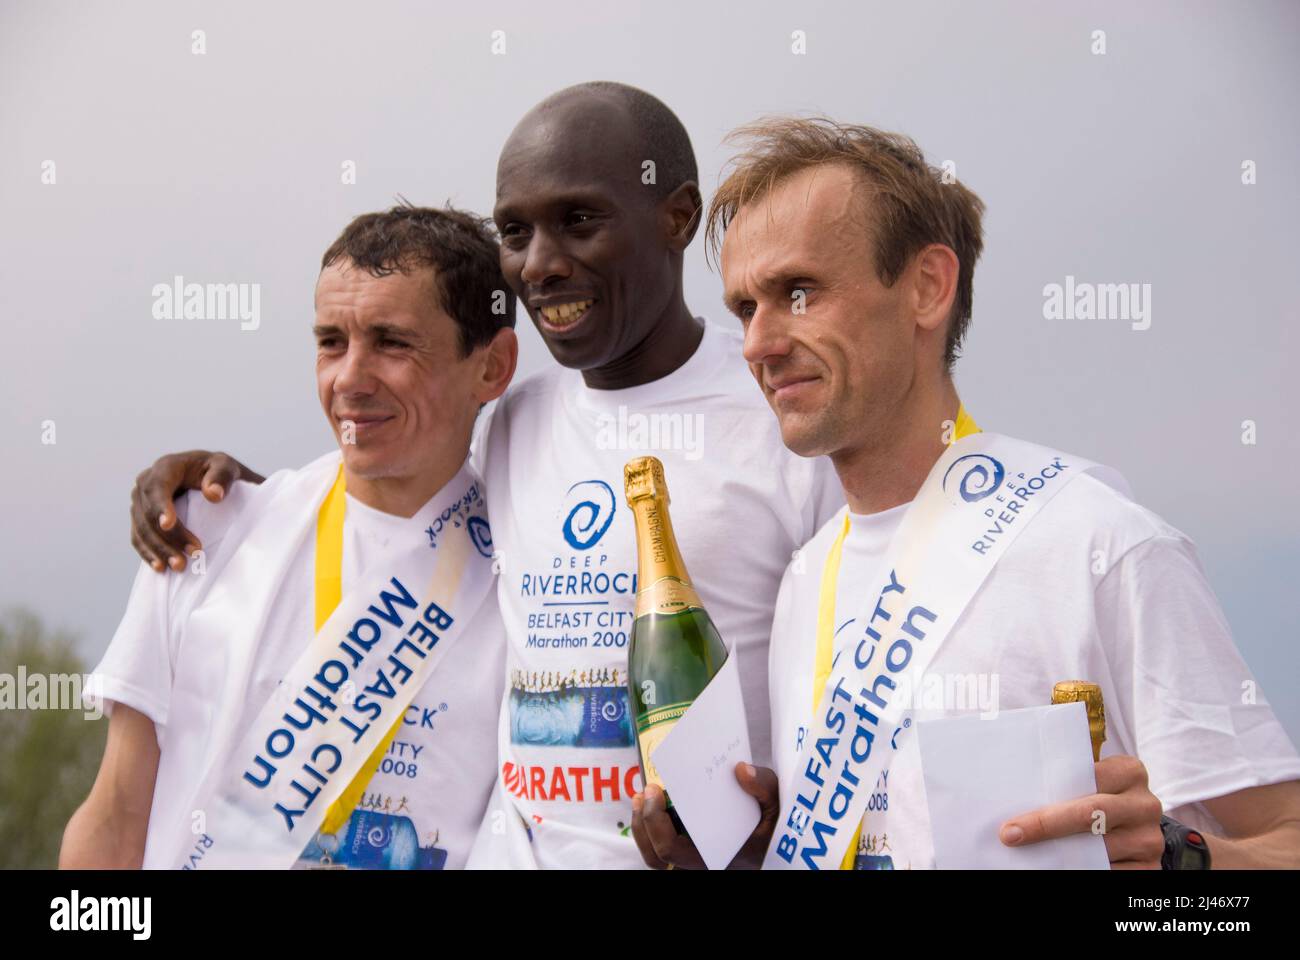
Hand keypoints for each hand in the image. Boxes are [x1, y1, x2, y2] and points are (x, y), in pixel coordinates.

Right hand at [130, 450, 263, 571]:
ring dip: (158, 550)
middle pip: (148, 513)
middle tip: (192, 553)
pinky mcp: (141, 519)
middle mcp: (147, 483)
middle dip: (167, 536)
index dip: (160, 506)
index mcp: (166, 467)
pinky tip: (160, 567)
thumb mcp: (227, 467)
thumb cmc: (219, 473)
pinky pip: (139, 538)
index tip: (169, 524)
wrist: (213, 481)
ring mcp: (141, 502)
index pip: (156, 487)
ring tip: (179, 566)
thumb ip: (222, 476)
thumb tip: (213, 494)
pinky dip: (148, 554)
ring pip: (141, 529)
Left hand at [630, 762, 779, 869]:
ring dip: (643, 827)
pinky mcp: (694, 853)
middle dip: (642, 823)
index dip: (653, 822)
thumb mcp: (778, 806)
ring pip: (657, 856)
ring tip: (641, 799)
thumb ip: (764, 788)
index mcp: (716, 857)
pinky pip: (665, 848)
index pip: (670, 850)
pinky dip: (654, 829)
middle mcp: (702, 864)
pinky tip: (655, 804)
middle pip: (656, 857)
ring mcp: (696, 861)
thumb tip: (741, 770)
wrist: (782, 842)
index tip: (655, 792)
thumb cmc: (776, 825)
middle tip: (644, 792)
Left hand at [999, 754, 1164, 868]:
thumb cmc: (1099, 798)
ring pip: (1098, 849)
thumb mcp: (1091, 781)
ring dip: (1061, 854)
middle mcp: (1144, 805)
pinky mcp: (1151, 868)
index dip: (1047, 803)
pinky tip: (1060, 868)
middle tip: (1011, 836)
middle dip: (1045, 827)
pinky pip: (1113, 873)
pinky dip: (1084, 871)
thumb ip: (1066, 782)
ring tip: (1032, 856)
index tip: (1011, 822)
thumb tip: (1014, 799)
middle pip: (1090, 815)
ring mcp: (1149, 839)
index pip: (1085, 780)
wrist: (1135, 824)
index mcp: (1129, 772)